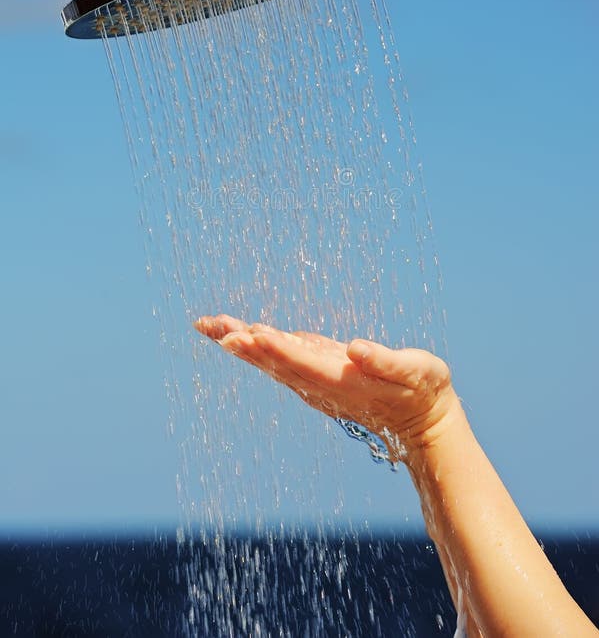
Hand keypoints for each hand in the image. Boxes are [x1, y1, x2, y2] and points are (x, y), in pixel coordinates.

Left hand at [194, 314, 458, 459]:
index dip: (272, 347)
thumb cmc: (423, 390)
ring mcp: (317, 379)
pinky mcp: (321, 371)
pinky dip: (260, 343)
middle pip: (272, 360)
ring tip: (210, 324)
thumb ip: (385, 361)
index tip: (244, 333)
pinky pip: (283, 356)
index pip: (299, 363)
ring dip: (241, 341)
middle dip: (240, 341)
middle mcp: (320, 382)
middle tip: (207, 324)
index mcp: (340, 380)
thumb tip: (356, 348)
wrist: (423, 421)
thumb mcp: (413, 372)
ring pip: (271, 358)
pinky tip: (244, 332)